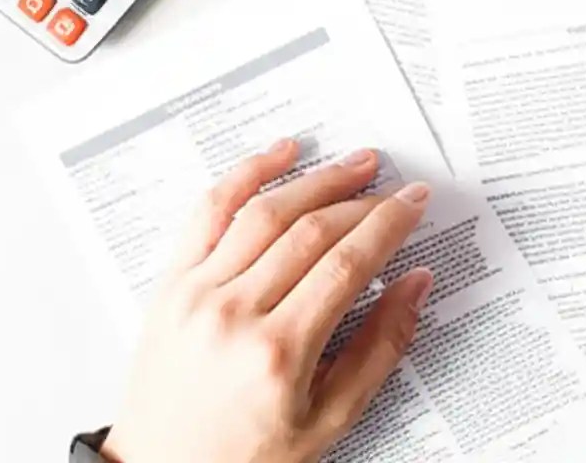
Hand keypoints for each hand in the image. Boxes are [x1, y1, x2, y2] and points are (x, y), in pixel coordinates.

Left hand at [102, 140, 433, 462]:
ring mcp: (197, 294)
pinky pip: (208, 212)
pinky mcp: (171, 284)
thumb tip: (413, 285)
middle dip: (363, 202)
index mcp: (279, 353)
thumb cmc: (244, 457)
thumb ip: (379, 349)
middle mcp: (234, 314)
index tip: (413, 204)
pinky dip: (245, 174)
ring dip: (317, 180)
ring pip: (266, 212)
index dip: (388, 225)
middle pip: (312, 232)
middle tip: (396, 189)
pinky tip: (279, 154)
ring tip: (354, 166)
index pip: (346, 265)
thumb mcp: (329, 420)